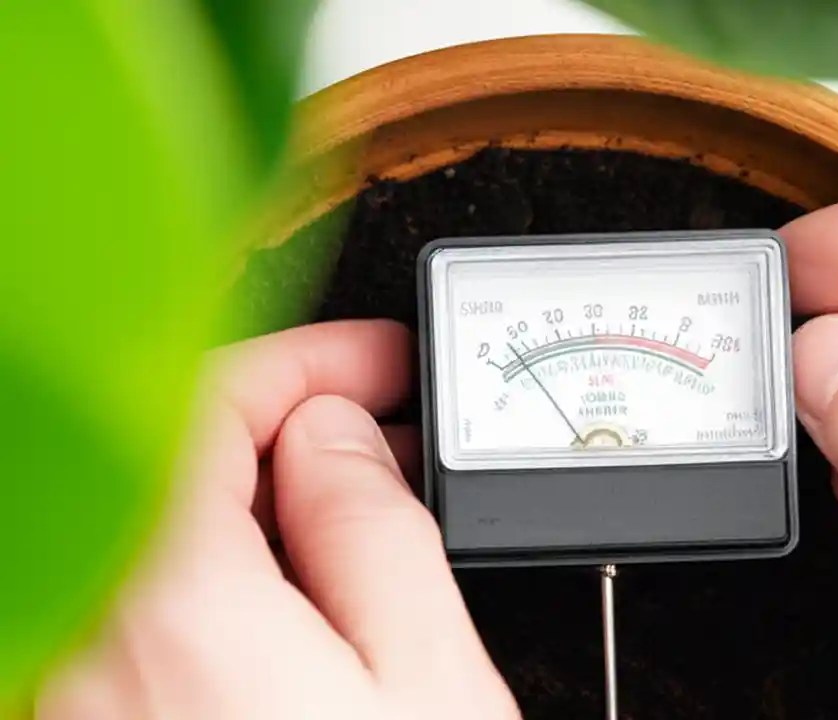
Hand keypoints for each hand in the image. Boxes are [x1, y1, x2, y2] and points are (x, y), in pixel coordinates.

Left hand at [37, 320, 519, 719]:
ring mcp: (85, 689)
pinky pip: (157, 611)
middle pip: (177, 462)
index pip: (200, 397)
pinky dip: (235, 577)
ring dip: (272, 505)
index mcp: (169, 602)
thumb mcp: (423, 674)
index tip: (380, 363)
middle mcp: (94, 640)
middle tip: (394, 441)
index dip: (307, 359)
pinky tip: (312, 601)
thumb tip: (341, 434)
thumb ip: (376, 529)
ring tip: (373, 528)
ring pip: (170, 537)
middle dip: (298, 429)